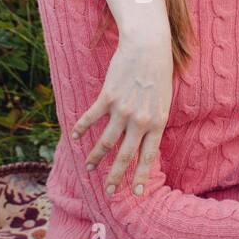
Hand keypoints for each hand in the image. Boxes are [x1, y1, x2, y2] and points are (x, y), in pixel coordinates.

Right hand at [73, 31, 172, 190]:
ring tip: (89, 167)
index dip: (140, 176)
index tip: (134, 192)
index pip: (147, 156)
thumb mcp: (164, 100)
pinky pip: (91, 118)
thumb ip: (154, 120)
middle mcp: (140, 120)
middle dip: (115, 176)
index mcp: (157, 122)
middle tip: (108, 191)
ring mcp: (123, 110)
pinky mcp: (108, 97)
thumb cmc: (160, 71)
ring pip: (106, 141)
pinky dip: (82, 128)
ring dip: (96, 156)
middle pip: (125, 155)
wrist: (148, 46)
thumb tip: (144, 138)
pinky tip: (75, 136)